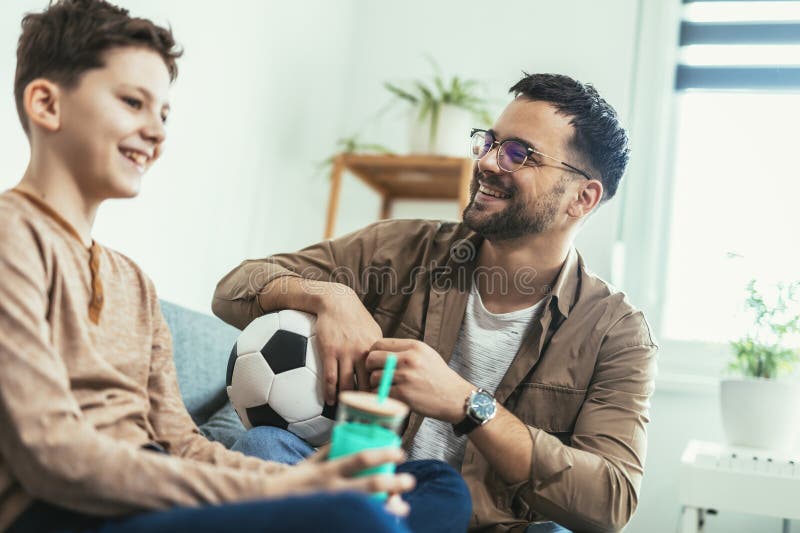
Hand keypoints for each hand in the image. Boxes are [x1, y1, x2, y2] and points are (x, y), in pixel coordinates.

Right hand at [272, 446, 414, 509]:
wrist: (269, 504)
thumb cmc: (294, 482)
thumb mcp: (310, 463)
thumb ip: (329, 452)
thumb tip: (348, 437)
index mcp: (329, 470)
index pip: (360, 459)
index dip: (383, 454)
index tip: (400, 453)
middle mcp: (333, 490)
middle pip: (370, 486)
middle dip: (393, 484)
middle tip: (409, 480)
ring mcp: (334, 508)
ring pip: (367, 509)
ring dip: (388, 508)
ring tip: (403, 507)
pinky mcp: (333, 521)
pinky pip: (357, 522)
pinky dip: (374, 520)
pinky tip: (386, 521)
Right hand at [316, 284, 382, 403]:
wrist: (337, 302)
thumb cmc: (356, 318)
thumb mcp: (374, 332)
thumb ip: (379, 351)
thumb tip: (385, 367)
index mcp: (376, 350)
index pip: (384, 376)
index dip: (385, 392)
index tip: (385, 407)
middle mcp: (363, 353)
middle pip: (368, 384)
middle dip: (368, 402)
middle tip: (368, 417)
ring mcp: (345, 353)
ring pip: (348, 384)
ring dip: (347, 400)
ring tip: (347, 412)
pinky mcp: (330, 352)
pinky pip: (330, 377)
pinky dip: (330, 392)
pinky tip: (330, 401)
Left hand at [366, 338, 473, 422]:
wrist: (455, 397)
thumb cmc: (439, 377)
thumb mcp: (426, 354)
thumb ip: (404, 350)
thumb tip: (379, 351)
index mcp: (413, 346)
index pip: (379, 343)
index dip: (374, 354)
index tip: (377, 363)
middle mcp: (409, 358)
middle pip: (372, 358)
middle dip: (370, 368)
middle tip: (376, 376)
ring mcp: (406, 376)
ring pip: (374, 377)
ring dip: (376, 385)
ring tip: (387, 388)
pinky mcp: (403, 394)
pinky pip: (379, 393)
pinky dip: (381, 397)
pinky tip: (391, 397)